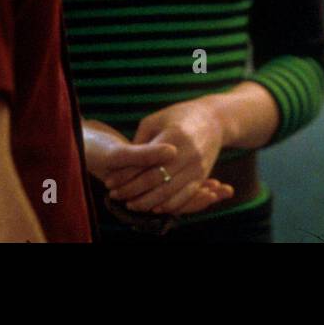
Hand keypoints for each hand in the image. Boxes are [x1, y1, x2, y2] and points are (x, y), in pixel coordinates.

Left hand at [105, 100, 226, 214]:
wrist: (214, 119)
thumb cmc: (178, 116)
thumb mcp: (156, 120)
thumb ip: (140, 142)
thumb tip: (124, 164)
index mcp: (174, 136)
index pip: (145, 162)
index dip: (125, 174)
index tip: (110, 181)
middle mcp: (188, 153)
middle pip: (156, 179)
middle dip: (133, 190)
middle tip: (115, 196)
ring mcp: (197, 166)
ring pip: (170, 191)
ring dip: (148, 202)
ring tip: (131, 205)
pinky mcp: (203, 175)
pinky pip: (186, 196)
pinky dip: (170, 205)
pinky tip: (155, 208)